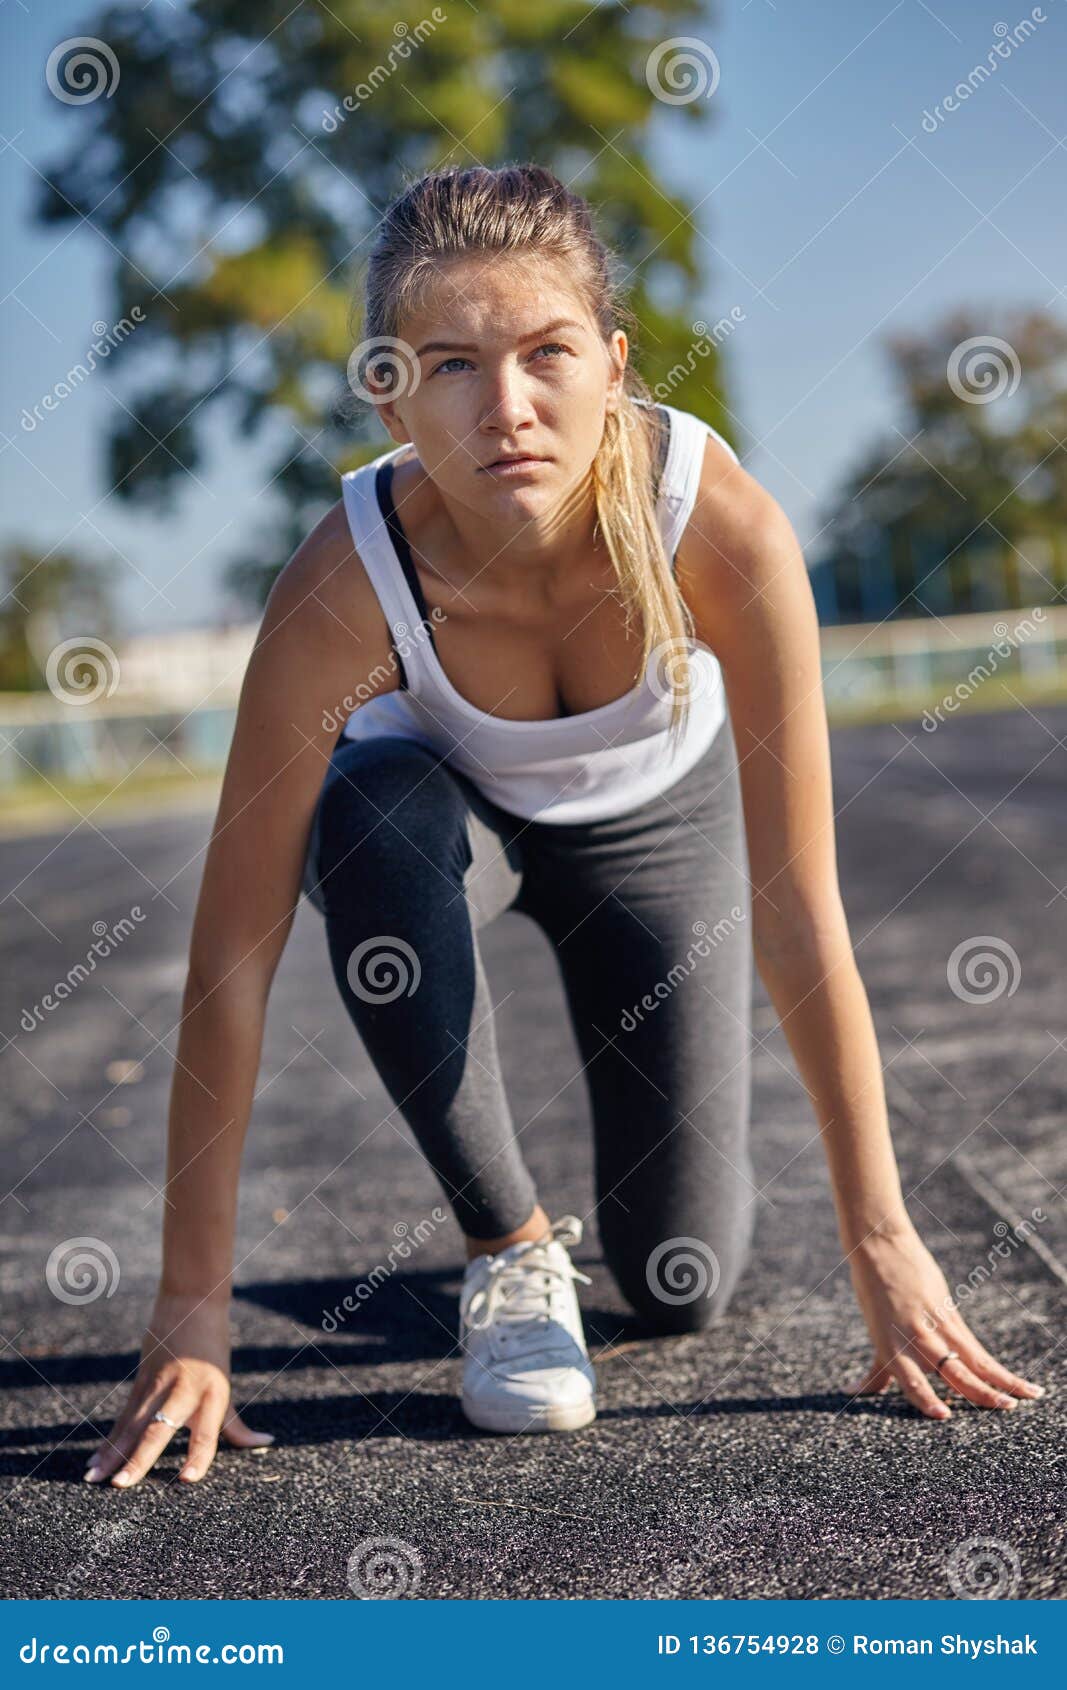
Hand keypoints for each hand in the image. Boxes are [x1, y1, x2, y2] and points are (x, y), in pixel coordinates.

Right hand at [85, 1290, 273, 1486]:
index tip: (187, 1480)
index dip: (198, 1455)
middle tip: (122, 1484)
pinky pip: (124, 1415)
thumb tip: (265, 1442)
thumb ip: (235, 1424)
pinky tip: (96, 1459)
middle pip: (161, 1428)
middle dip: (140, 1458)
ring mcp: (159, 1383)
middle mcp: (185, 1390)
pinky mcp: (141, 1379)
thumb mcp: (224, 1385)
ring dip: (114, 1452)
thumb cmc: (213, 1350)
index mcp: (213, 1393)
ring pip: (134, 1423)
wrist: (192, 1302)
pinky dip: (110, 1438)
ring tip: (96, 1478)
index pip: (208, 1431)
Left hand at [846, 1221, 1044, 1419]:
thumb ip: (877, 1369)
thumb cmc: (874, 1294)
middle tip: (1002, 1410)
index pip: (911, 1379)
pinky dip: (996, 1368)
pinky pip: (976, 1348)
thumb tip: (852, 1390)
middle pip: (951, 1371)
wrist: (880, 1247)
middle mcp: (914, 1338)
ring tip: (1019, 1402)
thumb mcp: (876, 1334)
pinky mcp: (950, 1314)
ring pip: (972, 1360)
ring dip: (998, 1383)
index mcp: (890, 1347)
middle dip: (978, 1393)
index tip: (943, 1415)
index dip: (926, 1397)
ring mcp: (935, 1325)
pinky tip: (1016, 1384)